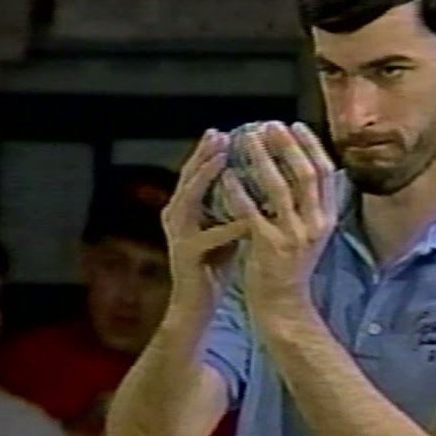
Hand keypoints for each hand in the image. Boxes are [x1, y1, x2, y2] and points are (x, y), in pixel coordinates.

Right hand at [162, 129, 251, 304]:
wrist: (197, 305)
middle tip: (220, 133)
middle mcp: (176, 217)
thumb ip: (233, 204)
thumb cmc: (214, 265)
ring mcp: (178, 236)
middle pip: (188, 177)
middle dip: (204, 154)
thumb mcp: (224, 226)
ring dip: (206, 176)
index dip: (208, 151)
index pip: (195, 173)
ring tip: (223, 158)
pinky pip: (209, 236)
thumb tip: (260, 179)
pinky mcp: (187, 255)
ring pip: (189, 198)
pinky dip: (228, 226)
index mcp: (184, 209)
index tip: (225, 130)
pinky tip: (247, 217)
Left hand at [221, 121, 337, 320]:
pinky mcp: (269, 247)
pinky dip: (239, 191)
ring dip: (262, 159)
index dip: (310, 145)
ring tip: (244, 139)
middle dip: (287, 145)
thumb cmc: (288, 264)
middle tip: (268, 124)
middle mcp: (316, 224)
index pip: (325, 172)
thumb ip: (307, 202)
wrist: (282, 304)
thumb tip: (298, 165)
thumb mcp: (308, 231)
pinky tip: (227, 175)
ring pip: (280, 188)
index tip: (293, 124)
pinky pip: (252, 212)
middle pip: (306, 174)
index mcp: (327, 218)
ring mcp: (294, 236)